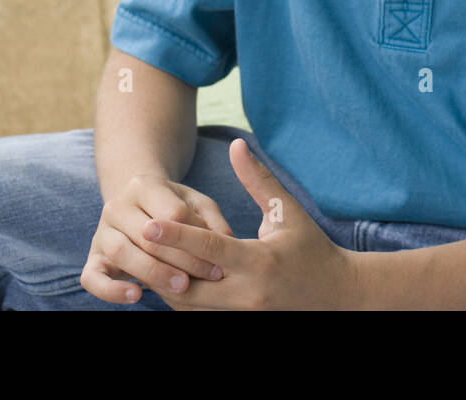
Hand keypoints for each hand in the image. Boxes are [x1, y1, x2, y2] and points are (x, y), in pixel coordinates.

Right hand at [80, 173, 232, 304]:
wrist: (135, 204)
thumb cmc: (173, 206)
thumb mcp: (195, 203)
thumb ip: (211, 218)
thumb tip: (228, 239)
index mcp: (144, 186)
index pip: (172, 213)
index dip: (196, 236)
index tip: (219, 256)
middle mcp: (117, 206)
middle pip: (148, 235)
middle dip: (181, 259)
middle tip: (207, 276)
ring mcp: (102, 232)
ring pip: (122, 253)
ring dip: (154, 273)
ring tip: (181, 287)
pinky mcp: (92, 257)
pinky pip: (91, 278)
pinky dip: (111, 290)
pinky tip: (136, 295)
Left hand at [144, 139, 361, 309]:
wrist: (332, 292)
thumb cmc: (310, 246)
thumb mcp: (286, 210)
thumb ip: (257, 180)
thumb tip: (237, 146)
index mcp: (259, 262)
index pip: (209, 249)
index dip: (177, 236)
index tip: (147, 224)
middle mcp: (246, 293)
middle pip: (187, 284)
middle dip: (159, 265)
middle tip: (134, 243)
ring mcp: (240, 312)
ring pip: (187, 304)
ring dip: (164, 283)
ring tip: (141, 257)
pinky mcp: (235, 320)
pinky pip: (196, 312)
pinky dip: (177, 295)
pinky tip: (163, 275)